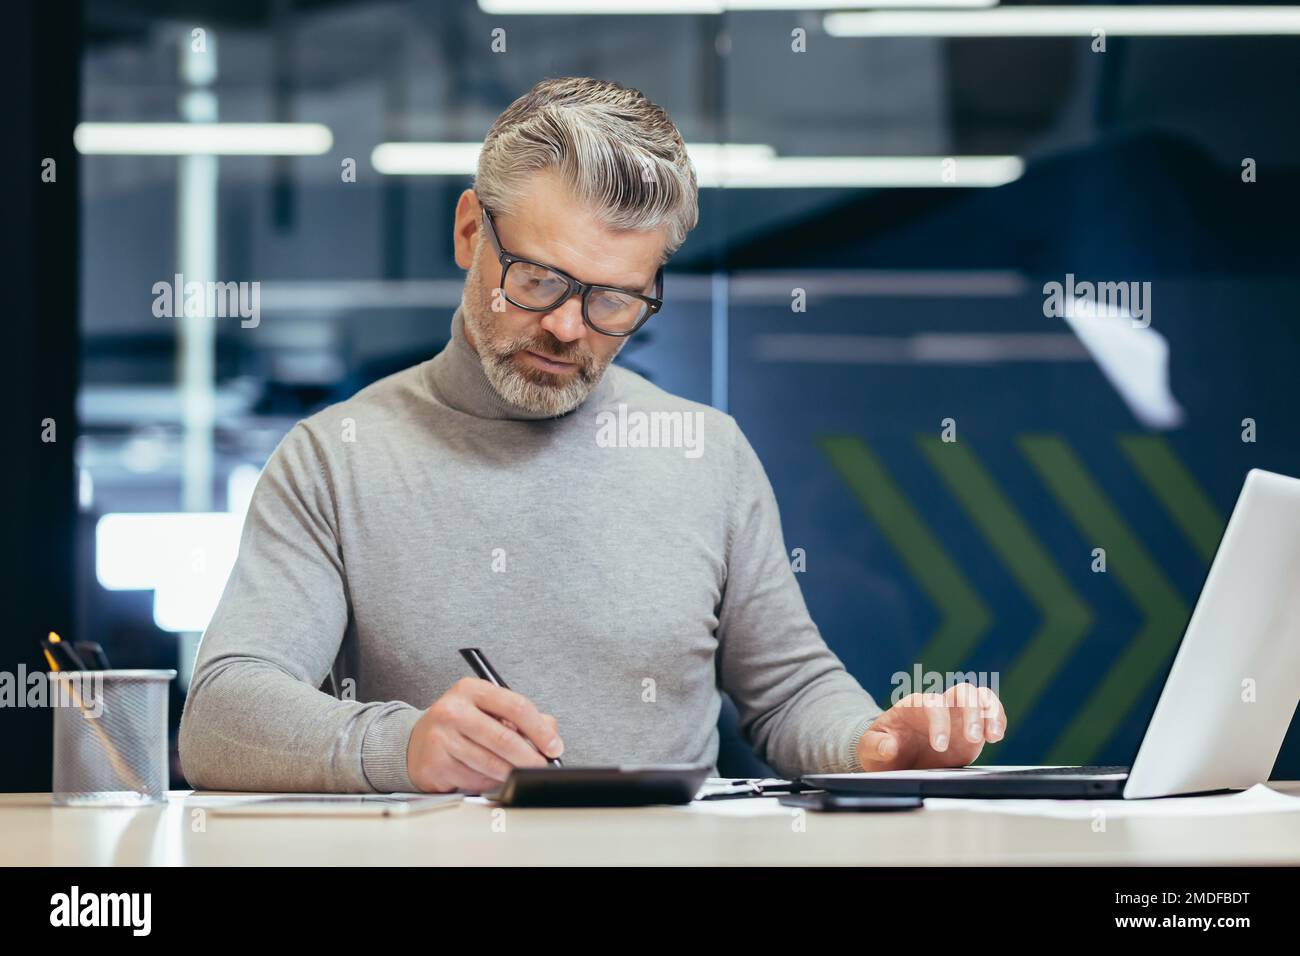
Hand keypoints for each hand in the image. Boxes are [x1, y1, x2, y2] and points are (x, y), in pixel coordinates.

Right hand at [406, 677, 563, 792]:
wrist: (417, 742)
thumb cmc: (459, 724)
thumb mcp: (488, 709)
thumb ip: (521, 717)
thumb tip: (551, 733)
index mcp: (471, 689)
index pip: (515, 706)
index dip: (540, 730)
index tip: (554, 746)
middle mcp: (453, 710)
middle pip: (504, 738)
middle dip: (530, 757)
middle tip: (542, 766)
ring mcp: (441, 737)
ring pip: (490, 763)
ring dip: (512, 773)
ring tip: (520, 773)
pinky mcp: (435, 763)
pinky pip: (474, 779)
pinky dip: (490, 782)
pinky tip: (492, 777)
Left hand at [856, 683, 1005, 770]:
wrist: (892, 756)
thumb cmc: (879, 749)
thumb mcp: (869, 749)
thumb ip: (875, 746)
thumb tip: (888, 746)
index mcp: (913, 707)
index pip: (932, 704)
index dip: (939, 722)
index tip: (939, 747)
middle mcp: (939, 706)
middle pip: (962, 692)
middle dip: (972, 712)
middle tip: (973, 738)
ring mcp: (957, 716)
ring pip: (980, 697)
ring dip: (991, 712)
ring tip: (993, 735)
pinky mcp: (970, 730)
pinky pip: (989, 714)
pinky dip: (997, 720)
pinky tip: (997, 735)